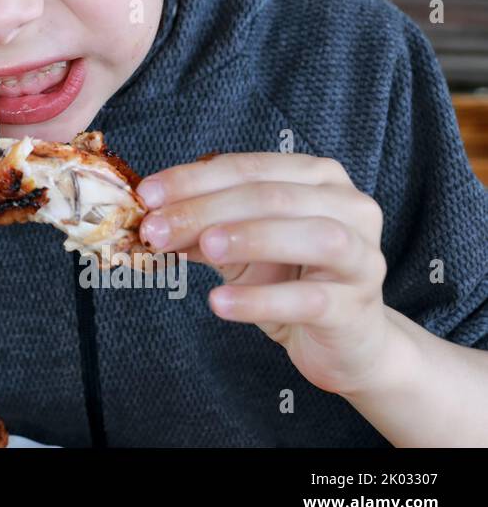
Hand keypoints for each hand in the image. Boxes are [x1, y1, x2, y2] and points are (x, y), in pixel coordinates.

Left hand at [136, 153, 392, 395]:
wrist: (344, 339)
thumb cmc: (290, 277)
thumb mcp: (239, 246)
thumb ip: (202, 228)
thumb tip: (153, 220)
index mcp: (318, 177)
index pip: (248, 168)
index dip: (193, 179)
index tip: (146, 196)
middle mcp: (349, 207)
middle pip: (274, 197)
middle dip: (207, 209)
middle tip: (156, 229)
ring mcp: (361, 256)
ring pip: (313, 236)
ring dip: (251, 237)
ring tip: (204, 248)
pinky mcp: (356, 307)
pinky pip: (309, 299)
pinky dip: (261, 299)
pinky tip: (220, 302)